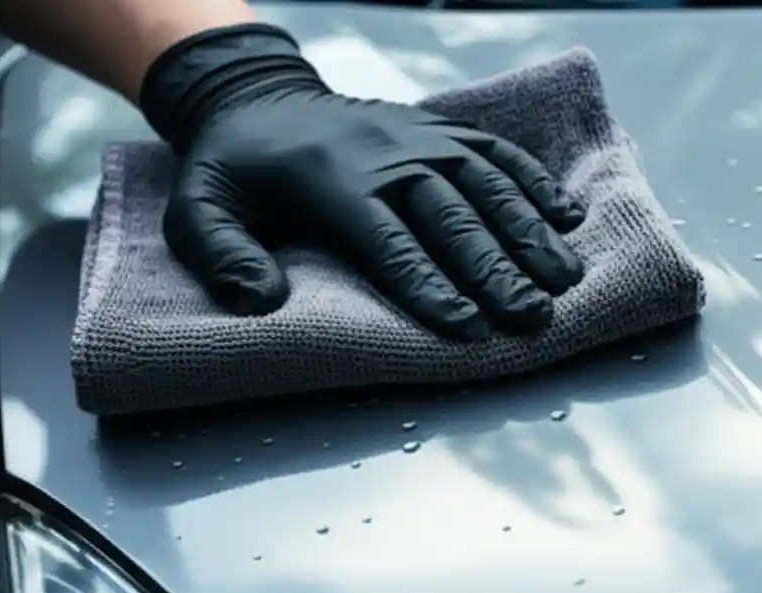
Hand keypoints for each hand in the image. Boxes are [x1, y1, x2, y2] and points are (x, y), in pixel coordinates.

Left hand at [140, 24, 584, 339]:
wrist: (257, 96)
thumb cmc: (232, 170)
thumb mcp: (195, 209)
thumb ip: (220, 255)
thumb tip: (260, 301)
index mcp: (332, 181)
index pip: (389, 241)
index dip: (429, 286)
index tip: (466, 327)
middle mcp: (387, 154)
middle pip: (451, 217)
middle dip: (496, 269)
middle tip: (532, 315)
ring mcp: (420, 137)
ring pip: (486, 183)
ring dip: (528, 232)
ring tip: (564, 277)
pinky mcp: (440, 128)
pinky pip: (497, 150)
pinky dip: (534, 181)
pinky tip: (566, 217)